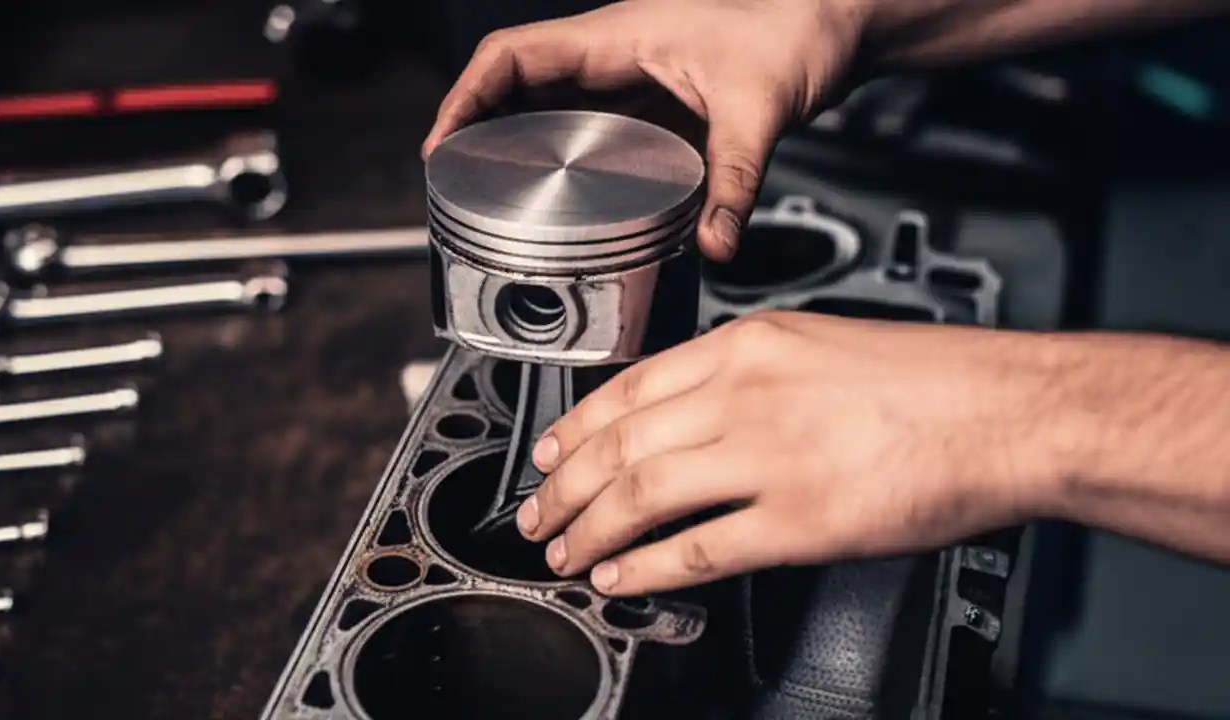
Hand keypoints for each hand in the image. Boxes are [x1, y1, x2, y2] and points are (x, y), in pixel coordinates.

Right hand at [421, 0, 869, 261]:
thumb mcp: (759, 109)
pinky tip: (566, 197)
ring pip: (550, 106)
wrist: (838, 19)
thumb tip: (714, 244)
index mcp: (618, 36)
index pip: (511, 56)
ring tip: (490, 196)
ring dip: (516, 143)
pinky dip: (565, 158)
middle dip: (476, 129)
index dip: (463, 97)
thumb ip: (735, 182)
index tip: (440, 144)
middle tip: (455, 184)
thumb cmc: (800, 27)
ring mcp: (633, 77)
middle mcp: (616, 53)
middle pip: (516, 85)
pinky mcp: (656, 102)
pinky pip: (592, 128)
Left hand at [514, 311, 1073, 595]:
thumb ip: (748, 374)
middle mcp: (745, 395)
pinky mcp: (800, 520)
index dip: (573, 428)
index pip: (629, 387)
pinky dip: (647, 568)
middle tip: (536, 516)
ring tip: (565, 553)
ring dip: (589, 530)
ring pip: (640, 496)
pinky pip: (698, 550)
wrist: (1008, 410)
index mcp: (748, 347)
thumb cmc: (931, 379)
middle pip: (619, 444)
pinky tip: (622, 579)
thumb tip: (692, 413)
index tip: (548, 454)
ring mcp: (769, 457)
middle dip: (562, 487)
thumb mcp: (821, 343)